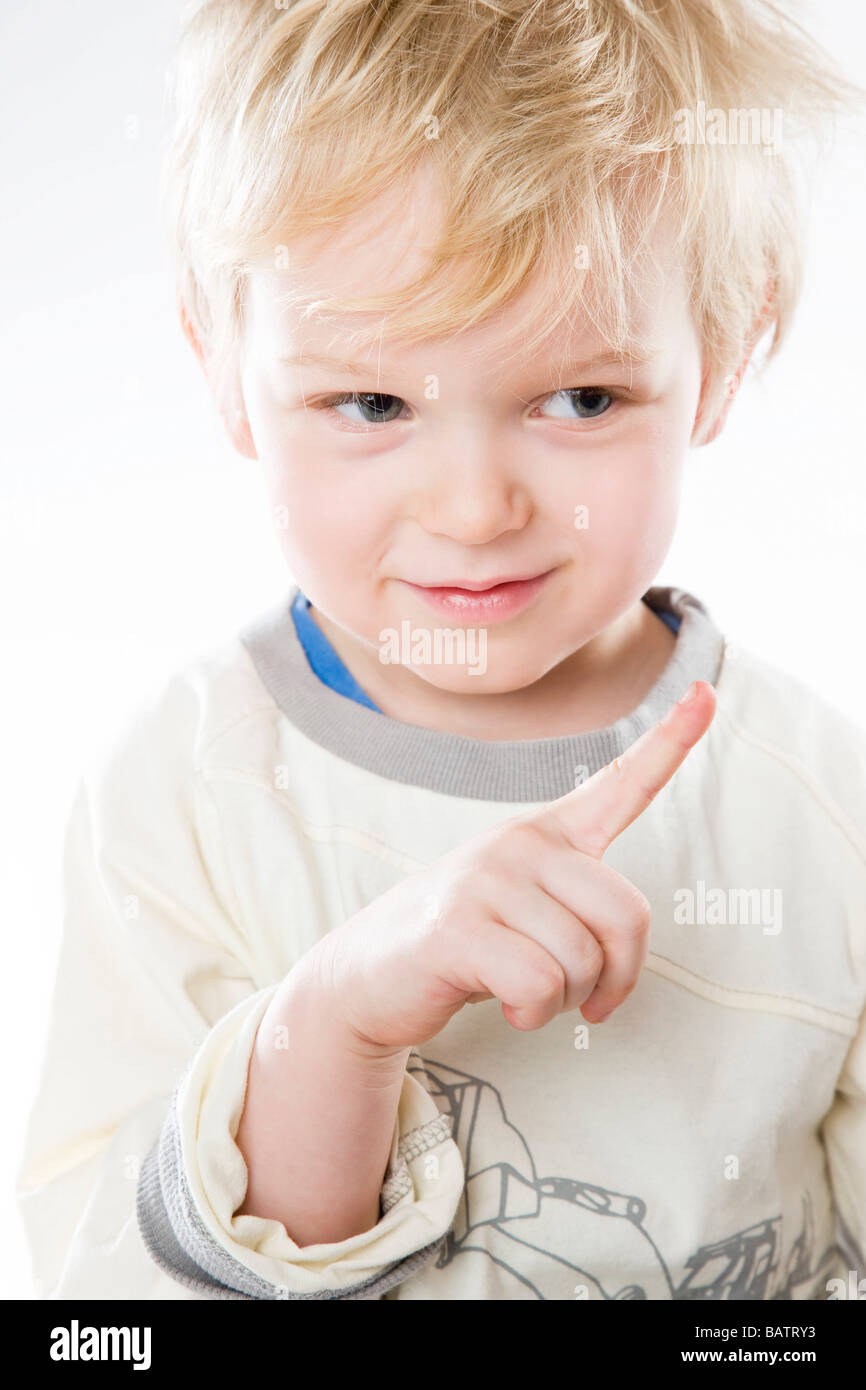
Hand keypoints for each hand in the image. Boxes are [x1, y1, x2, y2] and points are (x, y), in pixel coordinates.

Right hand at [302, 680, 715, 1054]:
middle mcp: (521, 844)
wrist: (367, 975)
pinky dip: (533, 1013)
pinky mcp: (457, 924)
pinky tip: (504, 1004)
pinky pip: (540, 984)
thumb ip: (576, 920)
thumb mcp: (527, 918)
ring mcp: (487, 879)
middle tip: (589, 1001)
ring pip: (583, 961)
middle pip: (627, 915)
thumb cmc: (466, 948)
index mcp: (546, 836)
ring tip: (525, 993)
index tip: (707, 694)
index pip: (620, 784)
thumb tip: (617, 974)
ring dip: (564, 1002)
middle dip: (617, 977)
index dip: (671, 742)